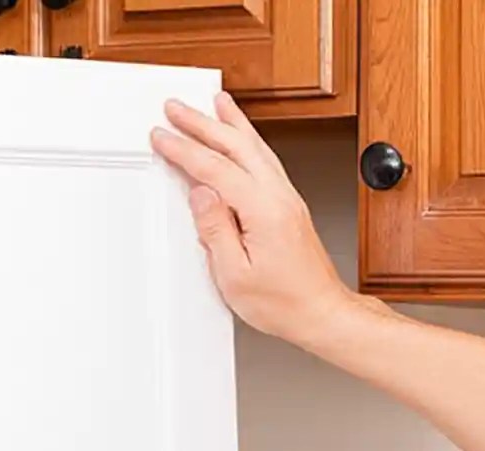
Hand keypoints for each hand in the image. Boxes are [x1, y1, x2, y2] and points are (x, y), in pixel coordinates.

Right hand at [149, 92, 359, 347]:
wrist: (322, 312)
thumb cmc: (284, 302)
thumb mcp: (235, 274)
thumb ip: (215, 230)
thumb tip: (200, 195)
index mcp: (263, 211)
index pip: (214, 169)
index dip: (184, 150)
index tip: (162, 136)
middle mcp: (279, 197)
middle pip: (236, 146)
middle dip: (202, 123)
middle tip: (178, 107)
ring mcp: (287, 198)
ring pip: (255, 147)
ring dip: (231, 122)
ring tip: (215, 103)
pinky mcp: (290, 205)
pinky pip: (266, 159)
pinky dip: (249, 140)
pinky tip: (243, 138)